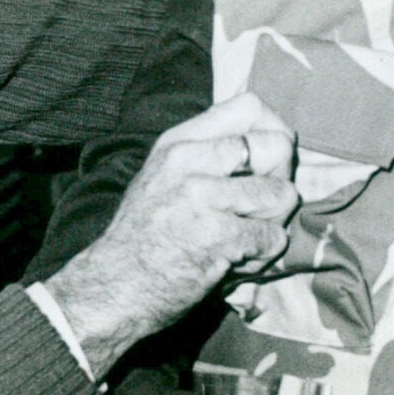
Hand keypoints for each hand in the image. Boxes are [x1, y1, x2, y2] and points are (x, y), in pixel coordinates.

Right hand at [47, 94, 297, 375]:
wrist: (111, 289)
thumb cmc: (142, 239)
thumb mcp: (163, 178)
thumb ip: (208, 156)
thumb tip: (275, 145)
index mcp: (178, 142)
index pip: (250, 106)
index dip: (272, 132)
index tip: (266, 164)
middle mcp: (187, 160)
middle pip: (277, 145)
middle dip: (281, 180)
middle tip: (262, 208)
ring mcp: (200, 196)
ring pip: (282, 194)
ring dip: (274, 224)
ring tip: (246, 239)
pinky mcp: (215, 235)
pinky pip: (272, 238)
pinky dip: (263, 256)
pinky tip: (237, 262)